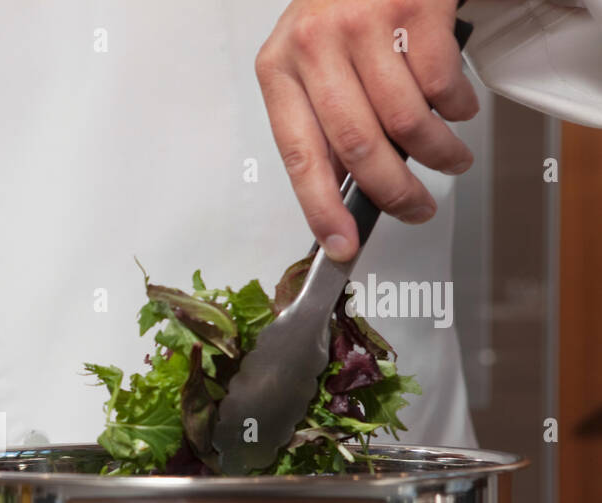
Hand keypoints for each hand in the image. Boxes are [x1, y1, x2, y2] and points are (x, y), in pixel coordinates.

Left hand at [257, 0, 478, 260]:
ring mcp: (363, 22)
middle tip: (418, 208)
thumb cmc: (343, 10)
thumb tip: (338, 194)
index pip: (299, 155)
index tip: (341, 245)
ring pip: (406, 120)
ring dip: (438, 153)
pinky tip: (456, 108)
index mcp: (279, 69)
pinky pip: (442, 83)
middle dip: (396, 192)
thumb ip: (319, 122)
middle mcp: (314, 45)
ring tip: (450, 158)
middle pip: (358, 146)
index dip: (322, 209)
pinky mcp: (414, 5)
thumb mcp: (311, 62)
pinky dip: (457, 108)